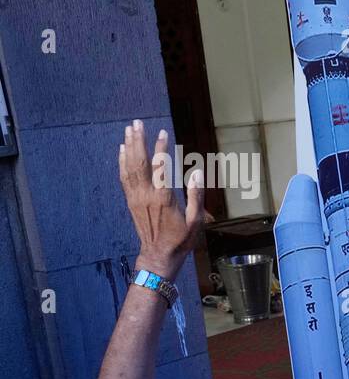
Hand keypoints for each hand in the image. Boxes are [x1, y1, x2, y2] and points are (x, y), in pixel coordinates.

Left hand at [119, 121, 203, 279]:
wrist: (158, 255)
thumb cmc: (181, 240)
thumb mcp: (196, 221)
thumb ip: (196, 196)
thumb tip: (196, 173)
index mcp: (163, 199)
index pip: (160, 167)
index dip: (160, 148)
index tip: (162, 132)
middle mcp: (146, 195)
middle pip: (139, 163)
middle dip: (138, 141)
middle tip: (137, 123)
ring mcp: (136, 198)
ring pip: (129, 167)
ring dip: (128, 147)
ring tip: (129, 130)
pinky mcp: (131, 201)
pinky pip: (124, 177)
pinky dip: (122, 161)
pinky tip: (122, 149)